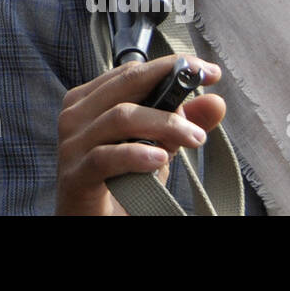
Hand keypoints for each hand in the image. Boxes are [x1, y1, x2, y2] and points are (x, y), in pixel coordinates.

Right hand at [54, 54, 225, 215]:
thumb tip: (216, 102)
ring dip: (164, 123)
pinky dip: (136, 155)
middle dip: (171, 84)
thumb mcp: (157, 149)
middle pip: (126, 85)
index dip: (171, 66)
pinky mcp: (76, 175)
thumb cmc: (121, 183)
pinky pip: (106, 157)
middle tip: (208, 92)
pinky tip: (160, 159)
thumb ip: (181, 124)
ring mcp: (72, 144)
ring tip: (194, 137)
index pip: (132, 72)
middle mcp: (76, 115)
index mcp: (90, 100)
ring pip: (120, 117)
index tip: (208, 71)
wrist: (93, 224)